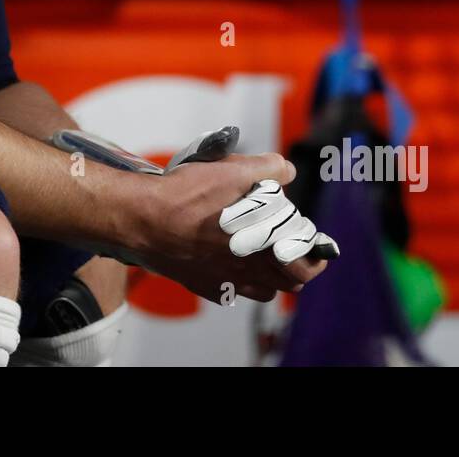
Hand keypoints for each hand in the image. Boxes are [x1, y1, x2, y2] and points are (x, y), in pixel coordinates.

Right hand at [124, 153, 328, 302]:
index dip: (313, 254)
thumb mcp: (232, 170)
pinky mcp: (203, 284)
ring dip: (270, 273)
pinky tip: (229, 257)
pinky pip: (232, 290)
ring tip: (263, 250)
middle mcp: (246, 273)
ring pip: (262, 289)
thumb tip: (287, 170)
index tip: (312, 242)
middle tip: (290, 242)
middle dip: (295, 263)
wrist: (144, 219)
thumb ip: (268, 168)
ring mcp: (224, 282)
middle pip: (288, 282)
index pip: (304, 266)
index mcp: (261, 248)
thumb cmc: (188, 197)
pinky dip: (239, 278)